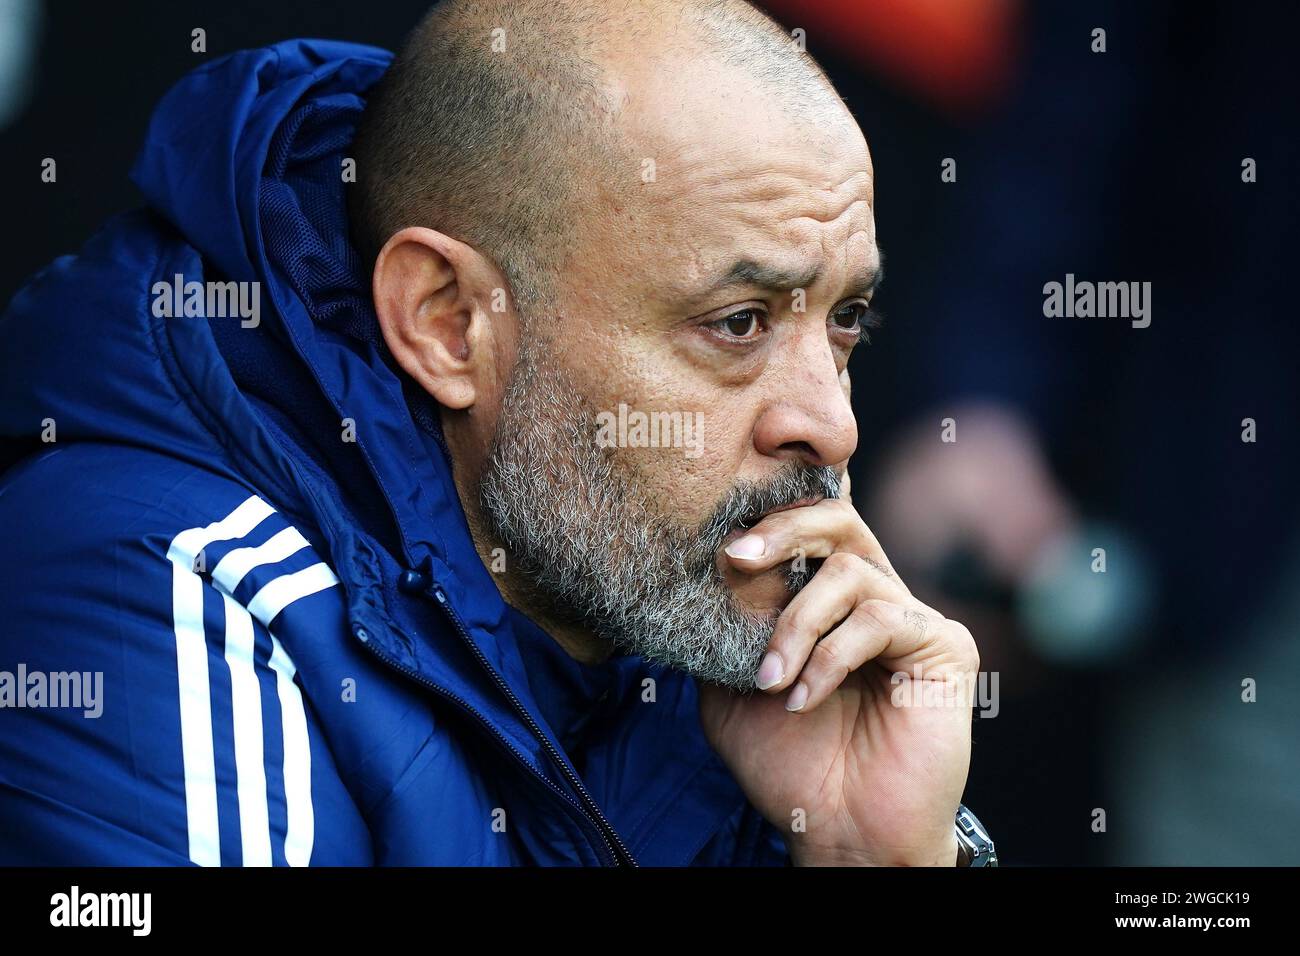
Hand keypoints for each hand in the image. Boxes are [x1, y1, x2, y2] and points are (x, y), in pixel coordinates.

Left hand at [698, 496, 978, 865]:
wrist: (839, 831)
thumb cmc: (789, 763)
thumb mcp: (729, 686)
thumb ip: (722, 627)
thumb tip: (694, 571)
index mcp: (826, 598)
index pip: (810, 522)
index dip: (777, 506)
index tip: (725, 528)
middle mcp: (872, 596)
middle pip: (837, 518)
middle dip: (781, 530)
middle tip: (735, 558)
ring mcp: (910, 616)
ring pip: (850, 570)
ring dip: (796, 624)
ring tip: (771, 679)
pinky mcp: (943, 644)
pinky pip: (879, 618)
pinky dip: (830, 657)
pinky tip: (804, 699)